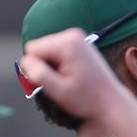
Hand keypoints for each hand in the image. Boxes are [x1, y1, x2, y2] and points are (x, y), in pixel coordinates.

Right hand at [17, 29, 136, 125]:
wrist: (110, 102)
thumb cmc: (87, 99)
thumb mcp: (59, 91)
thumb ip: (39, 74)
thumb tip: (25, 61)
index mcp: (68, 43)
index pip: (32, 49)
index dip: (37, 68)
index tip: (53, 82)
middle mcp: (72, 34)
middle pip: (38, 47)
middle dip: (43, 66)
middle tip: (61, 82)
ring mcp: (77, 37)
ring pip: (45, 50)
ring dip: (51, 66)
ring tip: (68, 79)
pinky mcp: (78, 42)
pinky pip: (54, 51)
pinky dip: (58, 63)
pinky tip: (71, 74)